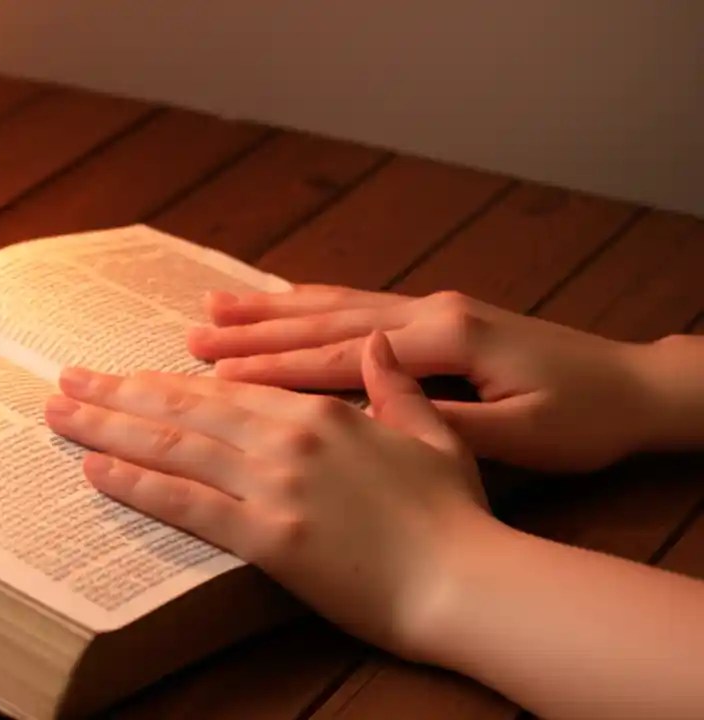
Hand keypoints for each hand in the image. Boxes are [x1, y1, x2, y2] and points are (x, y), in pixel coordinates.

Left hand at [44, 333, 495, 657]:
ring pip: (173, 447)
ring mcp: (274, 486)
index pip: (224, 390)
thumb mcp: (432, 435)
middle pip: (184, 409)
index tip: (124, 375)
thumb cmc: (454, 514)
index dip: (166, 382)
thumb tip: (377, 345)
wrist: (467, 581)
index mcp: (321, 412)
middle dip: (116, 394)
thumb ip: (393, 387)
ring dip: (108, 428)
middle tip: (65, 382)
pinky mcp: (267, 537)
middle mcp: (288, 439)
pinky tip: (97, 472)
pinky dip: (136, 484)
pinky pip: (187, 504)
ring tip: (60, 416)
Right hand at [187, 286, 672, 472]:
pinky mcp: (434, 318)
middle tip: (189, 337)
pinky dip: (307, 304)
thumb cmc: (581, 417)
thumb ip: (441, 422)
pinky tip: (277, 304)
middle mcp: (426, 314)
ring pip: (333, 305)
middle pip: (322, 319)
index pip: (338, 355)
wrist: (634, 386)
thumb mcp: (520, 436)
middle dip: (251, 330)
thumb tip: (368, 417)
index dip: (273, 367)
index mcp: (443, 340)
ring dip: (269, 310)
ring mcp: (428, 310)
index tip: (214, 375)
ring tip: (211, 309)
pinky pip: (354, 306)